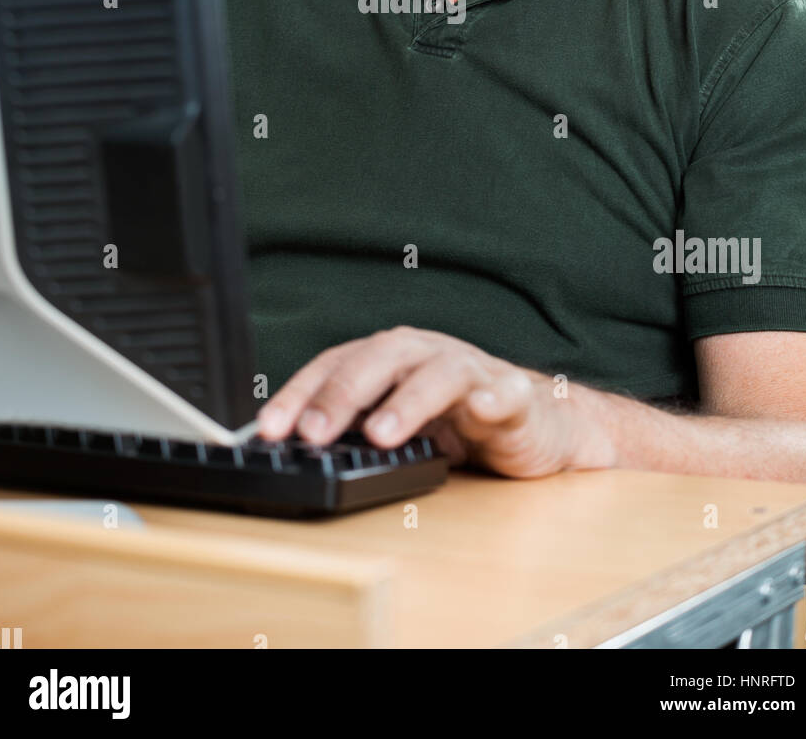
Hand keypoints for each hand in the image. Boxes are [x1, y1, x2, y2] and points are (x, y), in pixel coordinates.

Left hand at [256, 326, 615, 477]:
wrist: (537, 424)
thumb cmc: (458, 420)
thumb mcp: (395, 424)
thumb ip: (352, 429)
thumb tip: (290, 450)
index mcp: (391, 358)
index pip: (336, 365)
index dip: (300, 393)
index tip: (268, 429)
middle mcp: (427, 355)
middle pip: (381, 360)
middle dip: (342, 395)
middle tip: (312, 432)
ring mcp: (473, 372)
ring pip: (439, 374)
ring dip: (408, 402)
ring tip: (380, 434)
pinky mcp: (516, 398)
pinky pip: (508, 392)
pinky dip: (495, 397)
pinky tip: (483, 408)